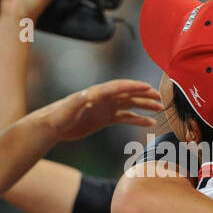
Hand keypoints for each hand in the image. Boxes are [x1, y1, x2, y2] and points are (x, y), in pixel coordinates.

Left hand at [44, 79, 162, 140]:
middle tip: (160, 98)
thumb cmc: (57, 117)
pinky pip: (125, 117)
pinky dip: (138, 119)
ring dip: (145, 106)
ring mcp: (106, 108)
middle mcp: (104, 98)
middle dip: (145, 95)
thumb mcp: (65, 109)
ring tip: (159, 109)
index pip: (118, 87)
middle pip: (128, 93)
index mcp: (96, 93)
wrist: (52, 126)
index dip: (133, 86)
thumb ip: (75, 102)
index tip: (148, 87)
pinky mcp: (105, 118)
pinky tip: (149, 123)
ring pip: (130, 104)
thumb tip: (86, 94)